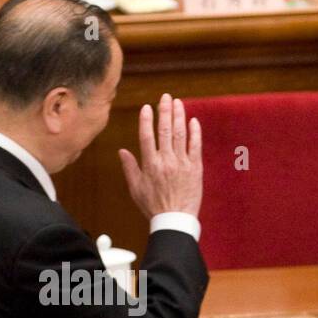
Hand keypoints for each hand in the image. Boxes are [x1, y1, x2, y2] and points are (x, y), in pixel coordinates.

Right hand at [118, 93, 202, 218]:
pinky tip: (193, 121)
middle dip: (165, 111)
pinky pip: (195, 146)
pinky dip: (195, 133)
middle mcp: (166, 161)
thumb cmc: (154, 207)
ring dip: (179, 116)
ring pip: (180, 134)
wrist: (175, 220)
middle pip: (165, 130)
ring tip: (178, 103)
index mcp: (150, 165)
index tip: (147, 107)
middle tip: (166, 97)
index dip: (147, 120)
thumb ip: (130, 168)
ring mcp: (182, 163)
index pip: (147, 136)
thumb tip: (122, 151)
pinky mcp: (195, 168)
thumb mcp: (136, 189)